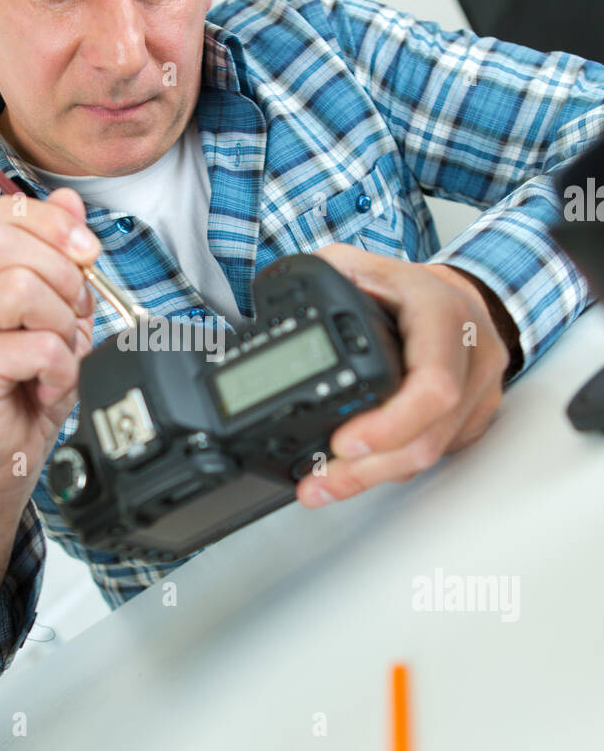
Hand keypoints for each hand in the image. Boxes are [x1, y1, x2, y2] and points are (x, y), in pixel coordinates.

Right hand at [0, 186, 100, 507]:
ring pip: (23, 289)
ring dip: (62, 326)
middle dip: (64, 279)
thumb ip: (58, 256)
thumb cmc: (23, 391)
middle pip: (11, 244)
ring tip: (56, 355)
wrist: (2, 461)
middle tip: (69, 320)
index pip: (4, 213)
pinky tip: (46, 385)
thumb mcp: (54, 313)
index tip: (86, 255)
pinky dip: (60, 367)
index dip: (56, 226)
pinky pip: (36, 344)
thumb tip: (69, 201)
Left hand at [295, 243, 511, 507]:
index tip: (345, 441)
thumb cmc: (407, 286)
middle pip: (428, 434)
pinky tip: (357, 472)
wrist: (458, 297)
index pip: (433, 382)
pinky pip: (435, 454)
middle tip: (321, 478)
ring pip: (432, 454)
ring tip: (324, 484)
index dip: (391, 421)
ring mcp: (479, 392)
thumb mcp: (361, 266)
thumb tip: (271, 300)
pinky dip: (391, 468)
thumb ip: (321, 278)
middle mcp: (471, 356)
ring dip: (373, 476)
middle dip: (369, 466)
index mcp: (443, 314)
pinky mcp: (474, 419)